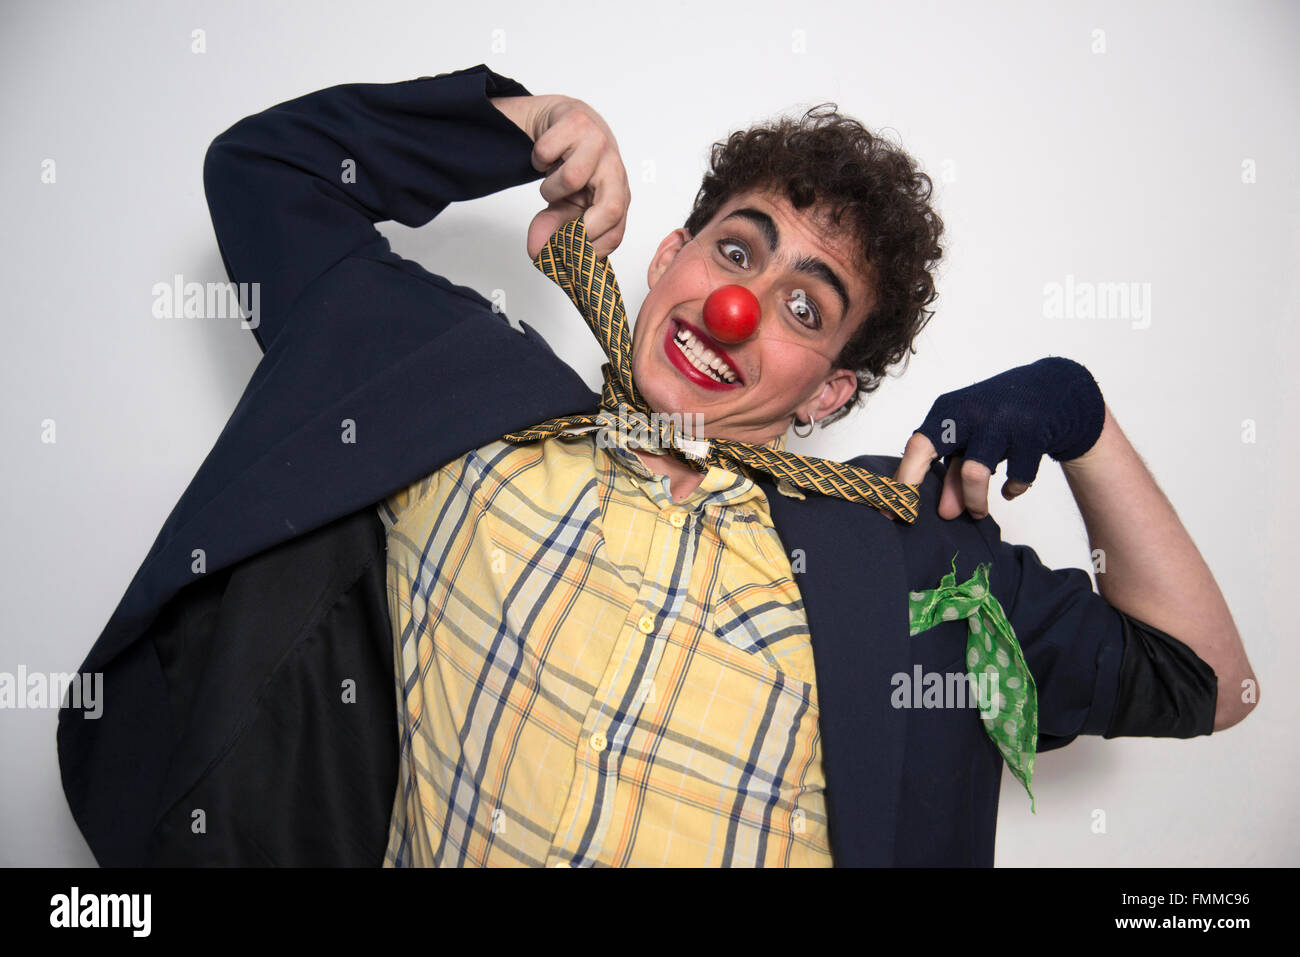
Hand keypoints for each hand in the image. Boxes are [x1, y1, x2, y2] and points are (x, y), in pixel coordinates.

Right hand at [490, 93, 629, 260]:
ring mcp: (599, 143)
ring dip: (549, 187)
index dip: (590, 251)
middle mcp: (615, 169)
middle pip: (612, 209)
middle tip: (555, 235)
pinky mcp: (577, 121)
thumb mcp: (565, 204)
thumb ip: (555, 229)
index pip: (616, 232)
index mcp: (617, 194)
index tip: (566, 260)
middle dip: (580, 230)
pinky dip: (538, 158)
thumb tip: (538, 252)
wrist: (562, 121)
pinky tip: (546, 156)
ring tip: (550, 180)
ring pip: (571, 178)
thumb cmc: (571, 164)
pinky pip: (547, 151)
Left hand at [893, 357, 1105, 519]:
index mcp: (946, 411)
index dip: (901, 481)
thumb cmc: (1000, 418)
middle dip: (915, 486)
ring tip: (977, 513)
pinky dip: (1013, 488)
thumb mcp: (972, 439)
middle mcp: (967, 412)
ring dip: (974, 500)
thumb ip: (954, 473)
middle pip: (926, 448)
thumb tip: (945, 513)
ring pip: (973, 473)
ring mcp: (999, 421)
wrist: (1054, 389)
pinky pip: (1016, 477)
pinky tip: (1010, 490)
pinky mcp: (1031, 434)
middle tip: (923, 517)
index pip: (914, 447)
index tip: (891, 511)